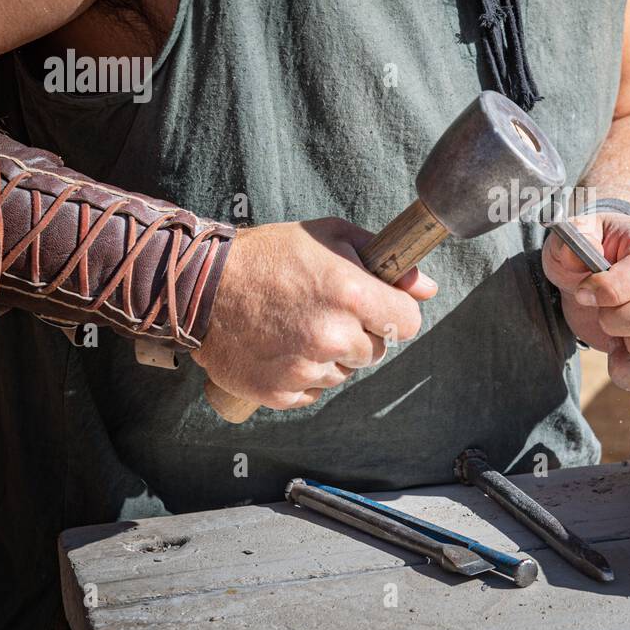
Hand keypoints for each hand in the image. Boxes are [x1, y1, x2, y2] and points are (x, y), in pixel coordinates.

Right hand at [194, 218, 436, 411]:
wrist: (202, 287)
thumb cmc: (270, 255)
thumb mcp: (330, 236)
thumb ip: (384, 260)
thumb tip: (427, 287)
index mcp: (351, 295)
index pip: (409, 323)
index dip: (394, 312)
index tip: (375, 306)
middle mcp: (332, 336)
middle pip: (378, 350)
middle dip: (360, 333)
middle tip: (325, 311)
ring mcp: (306, 368)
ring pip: (346, 372)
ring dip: (332, 356)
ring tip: (299, 326)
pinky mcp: (281, 392)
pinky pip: (314, 391)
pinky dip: (303, 375)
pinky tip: (282, 347)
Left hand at [542, 212, 629, 396]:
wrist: (591, 274)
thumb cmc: (585, 252)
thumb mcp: (572, 236)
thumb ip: (575, 235)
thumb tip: (577, 254)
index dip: (611, 289)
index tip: (582, 293)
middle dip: (614, 319)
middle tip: (599, 310)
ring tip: (613, 330)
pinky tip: (618, 355)